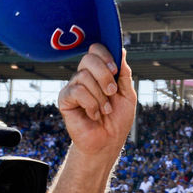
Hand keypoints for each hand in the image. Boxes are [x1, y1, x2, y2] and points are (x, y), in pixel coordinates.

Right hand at [58, 45, 136, 159]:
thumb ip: (124, 74)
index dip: (105, 55)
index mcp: (100, 72)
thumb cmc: (118, 120)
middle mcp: (85, 76)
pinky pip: (77, 91)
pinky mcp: (65, 99)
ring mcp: (73, 86)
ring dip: (100, 96)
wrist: (108, 142)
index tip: (116, 69)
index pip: (96, 50)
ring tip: (104, 110)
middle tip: (112, 92)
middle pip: (89, 58)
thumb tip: (123, 51)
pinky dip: (91, 104)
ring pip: (84, 76)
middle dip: (105, 75)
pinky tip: (93, 115)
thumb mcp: (128, 95)